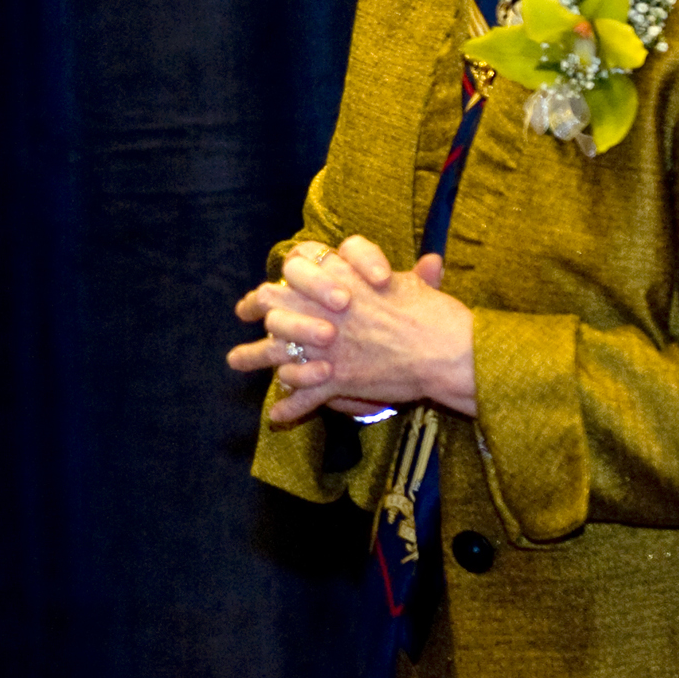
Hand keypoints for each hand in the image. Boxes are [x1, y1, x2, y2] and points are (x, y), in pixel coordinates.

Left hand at [228, 237, 475, 424]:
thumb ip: (415, 277)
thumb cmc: (435, 314)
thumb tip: (434, 262)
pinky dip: (291, 407)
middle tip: (243, 310)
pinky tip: (276, 415)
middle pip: (274, 303)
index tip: (275, 276)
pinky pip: (305, 394)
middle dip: (256, 307)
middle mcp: (323, 309)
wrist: (444, 348)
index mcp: (339, 279)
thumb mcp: (419, 287)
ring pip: (278, 348)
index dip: (285, 274)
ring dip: (253, 356)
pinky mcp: (335, 377)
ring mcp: (325, 345)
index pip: (298, 268)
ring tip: (234, 360)